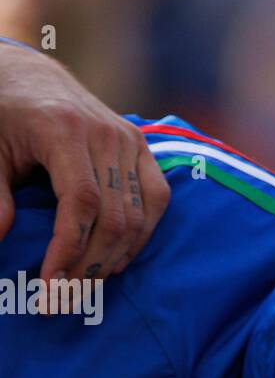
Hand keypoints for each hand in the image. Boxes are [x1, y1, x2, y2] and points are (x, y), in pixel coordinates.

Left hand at [0, 44, 170, 281]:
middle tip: (64, 300)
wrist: (29, 77)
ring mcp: (130, 140)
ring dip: (116, 255)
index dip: (68, 248)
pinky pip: (156, 198)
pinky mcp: (141, 146)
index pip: (81, 201)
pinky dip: (142, 233)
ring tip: (86, 284)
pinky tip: (118, 256)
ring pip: (141, 211)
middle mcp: (107, 135)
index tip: (49, 284)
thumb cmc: (3, 117)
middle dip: (91, 263)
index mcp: (64, 131)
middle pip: (115, 213)